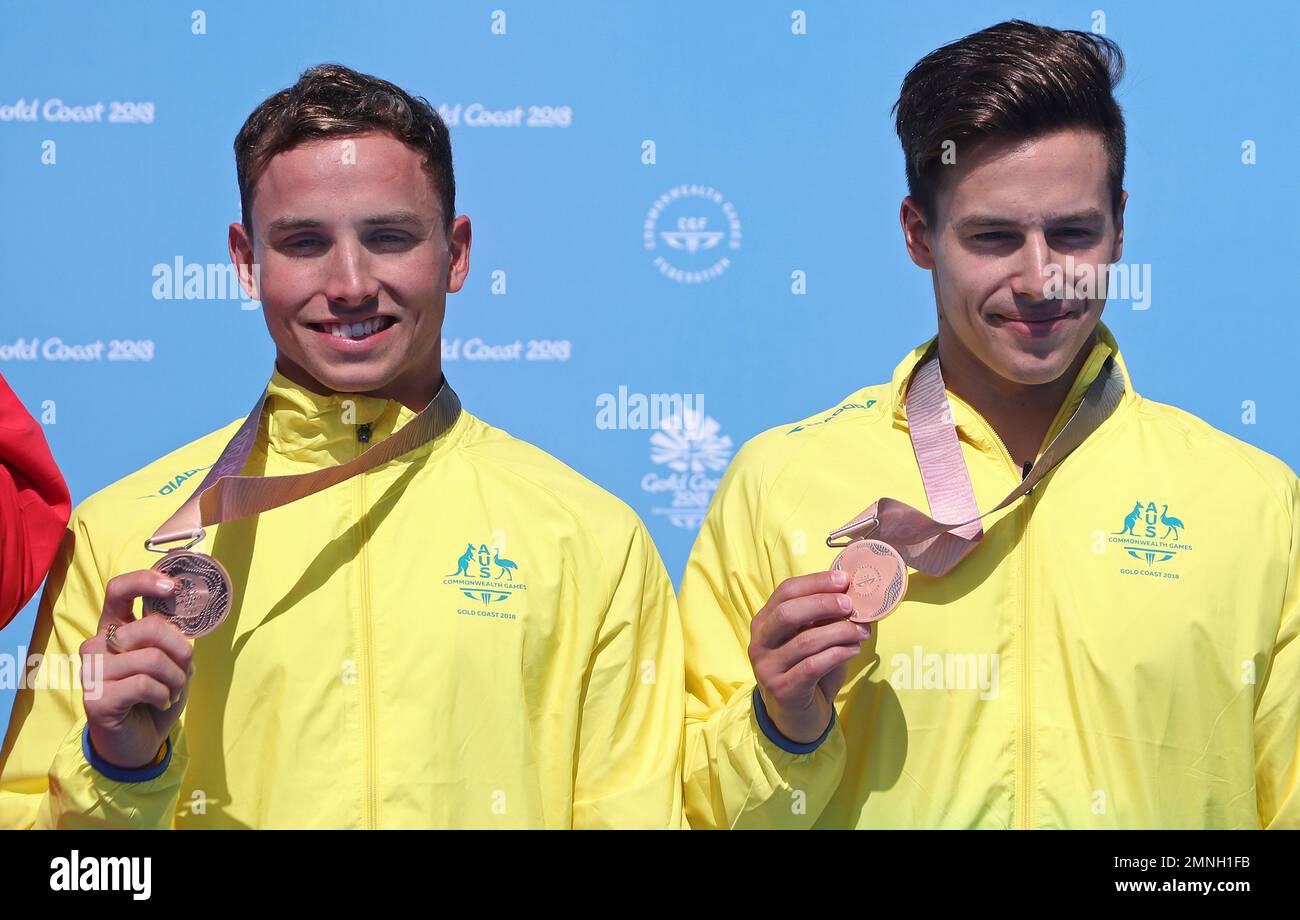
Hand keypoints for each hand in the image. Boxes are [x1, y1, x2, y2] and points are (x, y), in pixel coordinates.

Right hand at [80, 570, 193, 769]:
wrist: (140, 741)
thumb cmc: (156, 695)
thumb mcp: (171, 660)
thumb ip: (171, 635)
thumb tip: (183, 613)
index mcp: (115, 628)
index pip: (118, 590)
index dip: (145, 581)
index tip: (172, 587)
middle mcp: (97, 645)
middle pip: (149, 626)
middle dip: (180, 649)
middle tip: (184, 669)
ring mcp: (92, 671)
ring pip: (152, 658)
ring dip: (176, 678)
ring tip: (172, 691)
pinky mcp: (95, 698)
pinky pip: (145, 684)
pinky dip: (164, 695)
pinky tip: (160, 703)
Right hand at [748, 570, 870, 743]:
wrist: (797, 718)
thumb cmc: (808, 672)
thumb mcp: (812, 639)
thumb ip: (823, 618)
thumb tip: (853, 594)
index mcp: (764, 622)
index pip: (785, 591)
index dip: (815, 582)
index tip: (844, 579)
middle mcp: (760, 642)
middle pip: (788, 613)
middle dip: (824, 604)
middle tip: (851, 605)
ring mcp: (767, 667)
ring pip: (805, 641)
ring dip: (839, 632)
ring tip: (861, 631)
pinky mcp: (782, 689)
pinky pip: (813, 666)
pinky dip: (838, 654)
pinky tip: (853, 650)